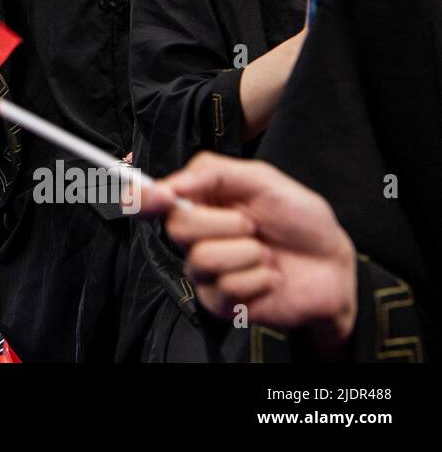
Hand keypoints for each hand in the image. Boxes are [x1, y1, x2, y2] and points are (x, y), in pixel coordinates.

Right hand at [148, 153, 357, 354]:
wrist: (332, 264)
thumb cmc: (299, 219)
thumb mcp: (263, 180)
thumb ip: (215, 172)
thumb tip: (173, 182)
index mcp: (198, 201)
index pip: (151, 199)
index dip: (143, 197)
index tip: (158, 195)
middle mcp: (195, 236)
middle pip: (177, 228)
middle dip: (222, 222)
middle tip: (251, 224)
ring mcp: (205, 271)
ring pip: (203, 259)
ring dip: (247, 253)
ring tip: (265, 253)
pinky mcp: (220, 303)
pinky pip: (225, 287)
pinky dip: (258, 278)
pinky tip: (269, 276)